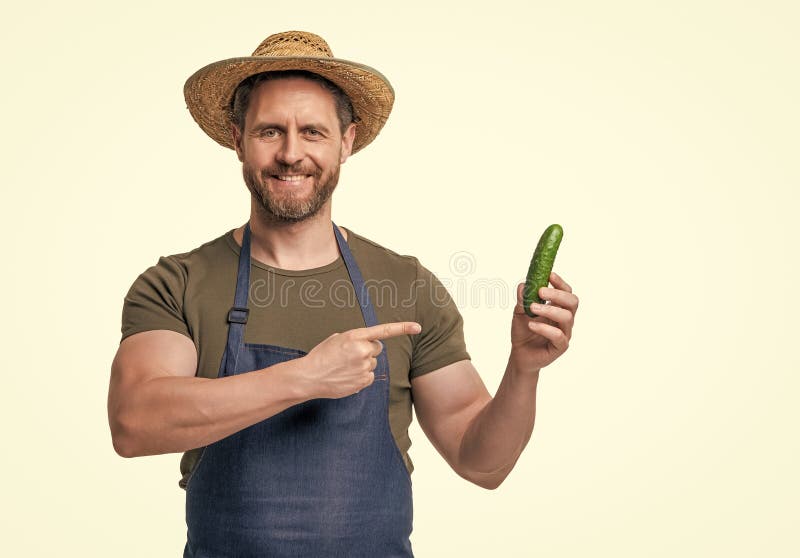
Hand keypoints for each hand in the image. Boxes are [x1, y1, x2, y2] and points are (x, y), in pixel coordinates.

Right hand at [302, 321, 421, 398]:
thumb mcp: (336, 339)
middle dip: (368, 350)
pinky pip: (369, 377)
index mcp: (355, 336)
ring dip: (362, 365)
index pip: (383, 331)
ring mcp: (363, 367)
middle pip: (377, 348)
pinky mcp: (363, 381)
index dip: (402, 328)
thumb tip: (366, 345)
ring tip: (344, 367)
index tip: (417, 327)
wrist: (309, 377)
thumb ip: (354, 339)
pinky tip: (347, 377)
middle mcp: (362, 350)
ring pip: (372, 363)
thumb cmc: (321, 356)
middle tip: (350, 355)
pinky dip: (361, 377)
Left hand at [511, 271, 578, 373]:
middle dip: (558, 294)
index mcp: (558, 308)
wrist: (519, 354)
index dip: (560, 283)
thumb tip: (523, 284)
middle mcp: (564, 319)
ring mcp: (564, 333)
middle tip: (541, 291)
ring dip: (549, 309)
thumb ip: (523, 299)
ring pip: (567, 317)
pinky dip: (544, 328)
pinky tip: (531, 325)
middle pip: (572, 302)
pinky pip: (558, 336)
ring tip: (533, 308)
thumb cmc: (523, 331)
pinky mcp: (560, 347)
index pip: (566, 292)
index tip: (550, 275)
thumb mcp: (519, 312)